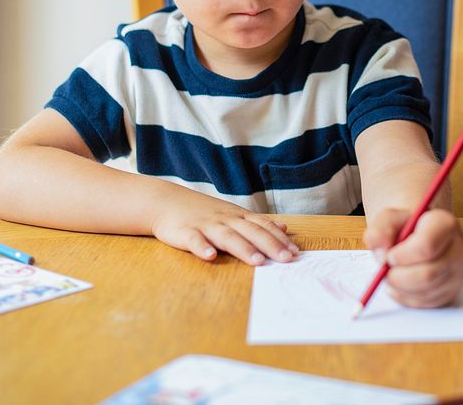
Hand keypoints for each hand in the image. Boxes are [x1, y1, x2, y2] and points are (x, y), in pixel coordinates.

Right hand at [150, 187, 298, 264]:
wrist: (166, 202)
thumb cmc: (204, 212)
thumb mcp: (234, 214)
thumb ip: (258, 223)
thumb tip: (284, 227)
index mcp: (238, 216)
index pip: (263, 227)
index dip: (279, 239)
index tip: (295, 252)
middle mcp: (226, 219)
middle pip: (251, 232)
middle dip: (270, 245)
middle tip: (286, 259)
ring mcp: (206, 225)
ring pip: (227, 237)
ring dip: (243, 248)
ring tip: (258, 261)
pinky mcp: (185, 232)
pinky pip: (194, 240)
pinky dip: (202, 247)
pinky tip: (210, 256)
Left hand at [363, 208, 462, 307]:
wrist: (418, 232)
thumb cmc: (404, 225)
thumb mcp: (387, 218)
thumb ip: (380, 231)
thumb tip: (382, 253)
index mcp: (444, 224)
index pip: (427, 246)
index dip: (402, 256)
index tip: (390, 256)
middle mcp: (458, 248)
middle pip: (428, 274)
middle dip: (399, 277)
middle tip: (386, 271)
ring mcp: (458, 272)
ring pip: (426, 292)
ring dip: (401, 288)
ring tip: (391, 275)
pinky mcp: (452, 290)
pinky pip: (427, 303)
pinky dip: (406, 297)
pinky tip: (400, 284)